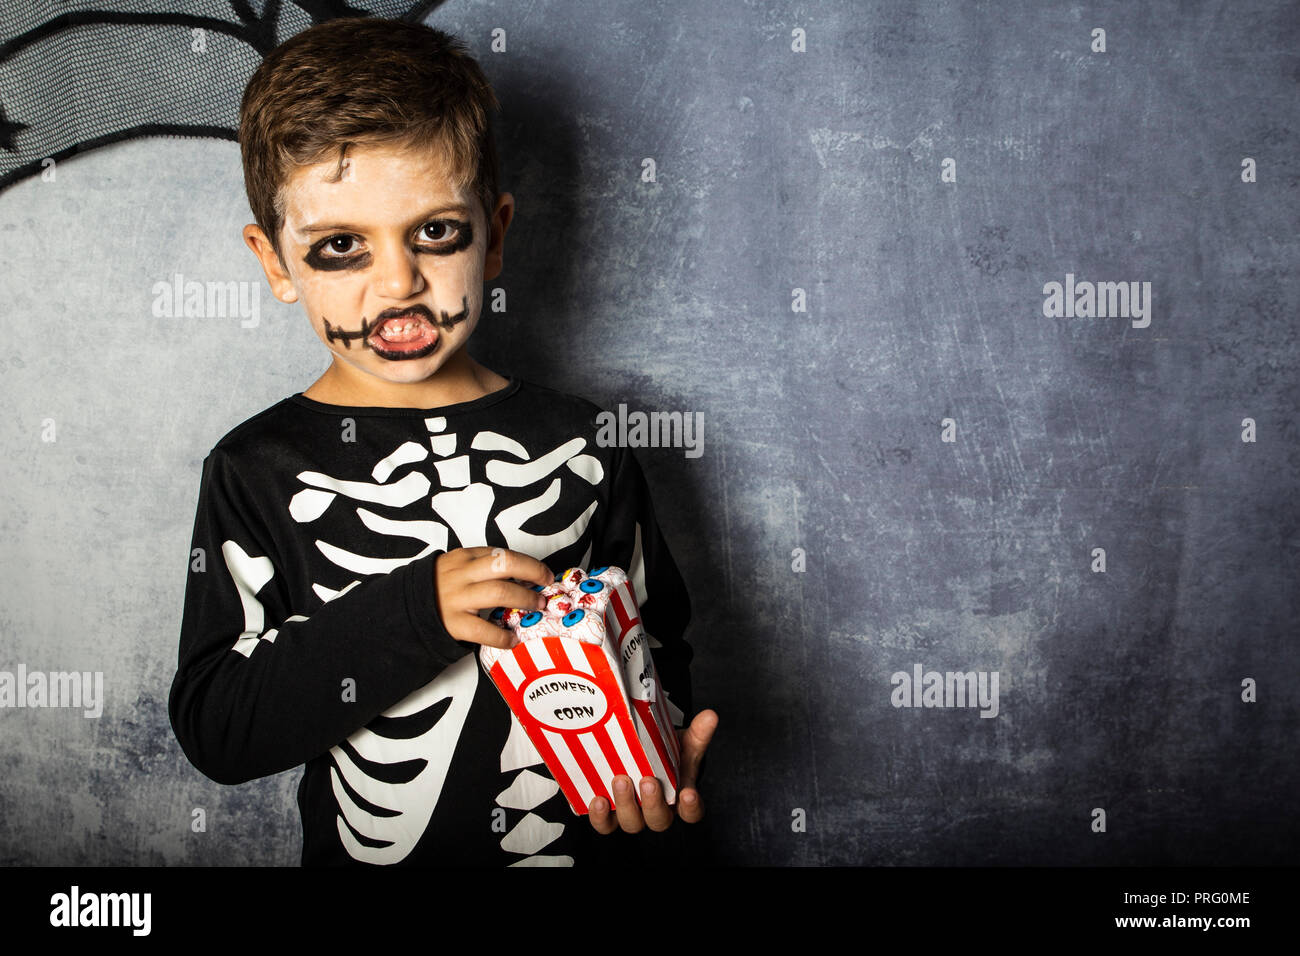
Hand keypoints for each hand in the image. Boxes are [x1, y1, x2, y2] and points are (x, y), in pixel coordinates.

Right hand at [433, 547, 552, 648]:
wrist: (406, 610)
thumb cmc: (439, 589)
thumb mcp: (457, 568)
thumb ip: (482, 566)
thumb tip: (523, 574)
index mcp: (464, 557)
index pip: (502, 554)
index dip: (529, 563)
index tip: (544, 574)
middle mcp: (462, 574)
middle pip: (504, 565)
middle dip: (532, 573)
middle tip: (545, 587)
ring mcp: (457, 598)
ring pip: (499, 592)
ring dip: (524, 599)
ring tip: (536, 607)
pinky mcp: (453, 623)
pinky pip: (483, 629)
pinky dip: (502, 636)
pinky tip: (512, 639)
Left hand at [588, 708, 717, 833]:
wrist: (639, 754)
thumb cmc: (666, 755)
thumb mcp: (683, 743)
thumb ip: (698, 733)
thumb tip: (710, 716)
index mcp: (679, 798)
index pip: (691, 813)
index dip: (691, 808)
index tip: (688, 793)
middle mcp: (656, 811)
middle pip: (659, 820)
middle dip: (653, 803)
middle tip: (648, 781)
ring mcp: (633, 814)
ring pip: (632, 823)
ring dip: (626, 805)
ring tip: (620, 781)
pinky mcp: (610, 814)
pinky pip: (605, 825)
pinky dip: (600, 817)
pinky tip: (598, 800)